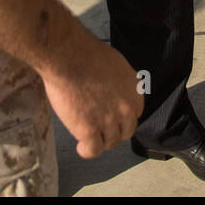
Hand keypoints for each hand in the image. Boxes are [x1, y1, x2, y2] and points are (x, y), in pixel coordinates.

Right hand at [40, 30, 141, 159]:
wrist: (69, 57)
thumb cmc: (87, 54)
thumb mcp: (116, 65)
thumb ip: (120, 83)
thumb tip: (115, 91)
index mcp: (134, 91)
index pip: (134, 114)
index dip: (121, 117)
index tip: (111, 117)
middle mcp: (126, 108)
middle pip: (125, 131)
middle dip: (114, 131)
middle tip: (99, 128)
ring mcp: (109, 121)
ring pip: (110, 142)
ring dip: (99, 140)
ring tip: (88, 136)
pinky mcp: (89, 130)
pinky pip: (93, 150)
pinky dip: (87, 150)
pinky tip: (81, 146)